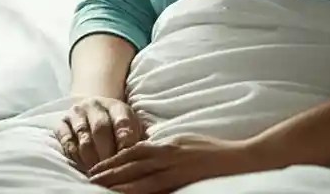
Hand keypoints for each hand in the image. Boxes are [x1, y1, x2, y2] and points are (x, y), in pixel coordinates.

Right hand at [55, 96, 145, 171]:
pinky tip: (84, 166)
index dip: (126, 142)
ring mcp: (76, 113)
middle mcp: (95, 106)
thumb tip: (150, 157)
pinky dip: (76, 156)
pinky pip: (67, 141)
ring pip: (83, 137)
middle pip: (101, 129)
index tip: (129, 159)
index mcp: (117, 106)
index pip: (122, 122)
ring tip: (99, 173)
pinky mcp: (62, 123)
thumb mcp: (132, 127)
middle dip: (107, 153)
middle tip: (113, 172)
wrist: (93, 111)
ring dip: (91, 158)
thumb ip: (138, 140)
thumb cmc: (118, 127)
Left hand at [86, 134, 263, 192]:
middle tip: (91, 179)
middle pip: (132, 164)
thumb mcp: (183, 141)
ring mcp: (176, 170)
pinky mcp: (185, 181)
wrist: (238, 158)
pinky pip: (159, 188)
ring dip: (120, 183)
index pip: (133, 151)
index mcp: (166, 145)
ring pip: (142, 178)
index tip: (99, 165)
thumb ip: (164, 146)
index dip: (114, 158)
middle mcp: (168, 156)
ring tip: (102, 188)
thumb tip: (147, 149)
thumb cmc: (212, 149)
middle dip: (110, 172)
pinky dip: (143, 192)